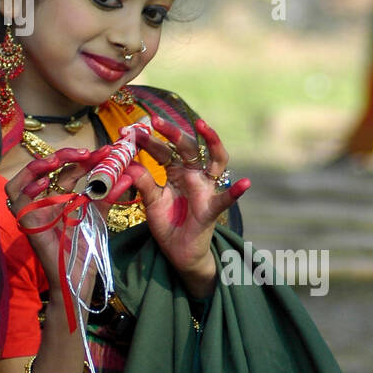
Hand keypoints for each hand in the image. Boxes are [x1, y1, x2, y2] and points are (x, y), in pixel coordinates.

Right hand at [4, 148, 126, 309]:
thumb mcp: (99, 219)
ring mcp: (33, 214)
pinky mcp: (27, 225)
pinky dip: (25, 187)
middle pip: (46, 172)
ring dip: (38, 166)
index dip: (84, 160)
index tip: (104, 152)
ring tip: (58, 160)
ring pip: (22, 180)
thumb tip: (125, 175)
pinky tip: (43, 183)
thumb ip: (107, 198)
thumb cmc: (86, 254)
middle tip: (87, 152)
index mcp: (60, 201)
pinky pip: (17, 201)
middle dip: (66, 156)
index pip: (67, 172)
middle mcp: (43, 204)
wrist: (78, 282)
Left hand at [127, 115, 249, 293]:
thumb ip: (143, 182)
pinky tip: (245, 183)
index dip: (147, 140)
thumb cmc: (168, 223)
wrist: (179, 253)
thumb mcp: (151, 202)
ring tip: (204, 126)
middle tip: (155, 120)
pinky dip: (235, 192)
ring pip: (214, 161)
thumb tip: (128, 164)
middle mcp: (194, 175)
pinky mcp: (210, 210)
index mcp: (177, 171)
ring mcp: (205, 190)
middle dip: (173, 132)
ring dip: (212, 142)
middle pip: (187, 148)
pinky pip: (224, 199)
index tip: (127, 131)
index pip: (163, 150)